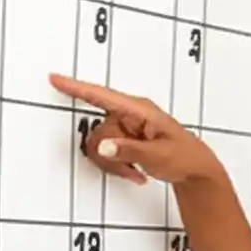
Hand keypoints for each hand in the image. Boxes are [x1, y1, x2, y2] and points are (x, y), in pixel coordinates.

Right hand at [49, 73, 222, 185]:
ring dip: (113, 163)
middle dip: (108, 154)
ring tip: (134, 170)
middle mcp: (130, 116)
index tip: (55, 78)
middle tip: (129, 166)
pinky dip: (116, 165)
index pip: (103, 96)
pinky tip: (134, 171)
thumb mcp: (159, 155)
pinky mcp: (125, 140)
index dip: (77, 88)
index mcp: (140, 110)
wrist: (195, 171)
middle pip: (98, 132)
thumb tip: (104, 146)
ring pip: (99, 146)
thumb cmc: (185, 157)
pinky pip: (106, 153)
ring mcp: (126, 128)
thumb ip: (129, 151)